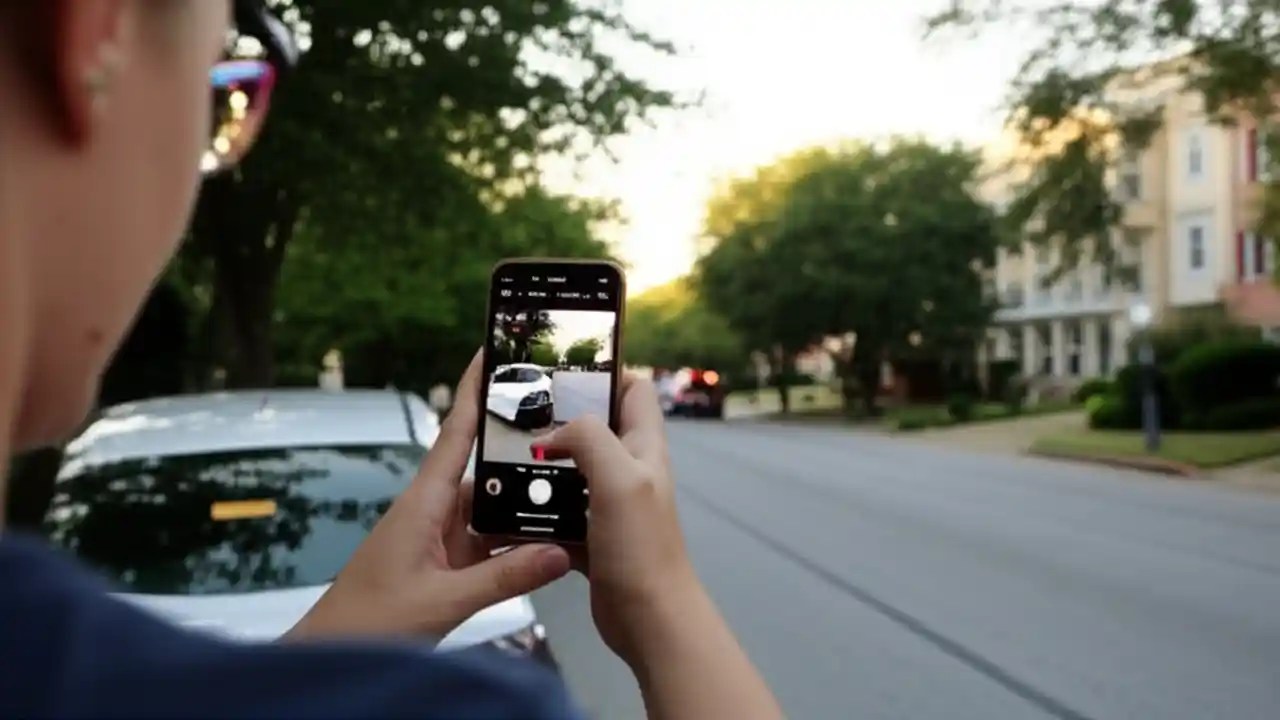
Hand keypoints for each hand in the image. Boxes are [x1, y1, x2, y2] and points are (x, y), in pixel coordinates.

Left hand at [286, 352, 571, 641]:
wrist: (331, 657)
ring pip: (492, 508)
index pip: (454, 433)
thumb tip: (559, 553)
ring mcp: (439, 538)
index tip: (492, 352)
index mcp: (423, 503)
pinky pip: (490, 542)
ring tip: (572, 491)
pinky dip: (517, 541)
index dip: (473, 390)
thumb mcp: (444, 601)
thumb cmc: (366, 624)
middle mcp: (432, 512)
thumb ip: (505, 577)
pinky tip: (548, 543)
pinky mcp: (444, 564)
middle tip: (567, 427)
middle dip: (521, 450)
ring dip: (524, 504)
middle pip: (485, 469)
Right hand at [530, 374, 699, 663]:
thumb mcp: (618, 477)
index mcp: (643, 447)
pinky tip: (504, 511)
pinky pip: (558, 513)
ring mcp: (609, 505)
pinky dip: (535, 511)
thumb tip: (553, 434)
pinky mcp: (591, 536)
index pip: (633, 389)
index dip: (604, 372)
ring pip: (572, 470)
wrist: (649, 619)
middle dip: (559, 417)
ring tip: (500, 456)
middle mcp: (629, 470)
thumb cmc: (640, 546)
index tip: (560, 370)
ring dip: (541, 465)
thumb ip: (588, 438)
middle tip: (515, 412)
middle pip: (596, 427)